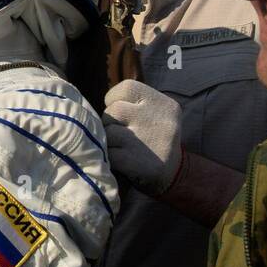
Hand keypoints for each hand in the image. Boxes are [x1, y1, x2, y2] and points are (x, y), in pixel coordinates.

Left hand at [102, 80, 183, 196]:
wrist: (175, 178)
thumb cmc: (154, 142)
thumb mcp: (154, 116)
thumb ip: (132, 105)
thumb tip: (91, 105)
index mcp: (164, 104)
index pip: (127, 88)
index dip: (115, 100)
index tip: (121, 115)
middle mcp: (158, 119)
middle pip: (114, 111)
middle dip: (110, 123)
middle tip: (120, 137)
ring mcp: (148, 140)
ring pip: (107, 131)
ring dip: (107, 141)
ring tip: (120, 150)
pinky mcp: (136, 160)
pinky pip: (107, 152)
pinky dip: (108, 158)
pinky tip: (119, 163)